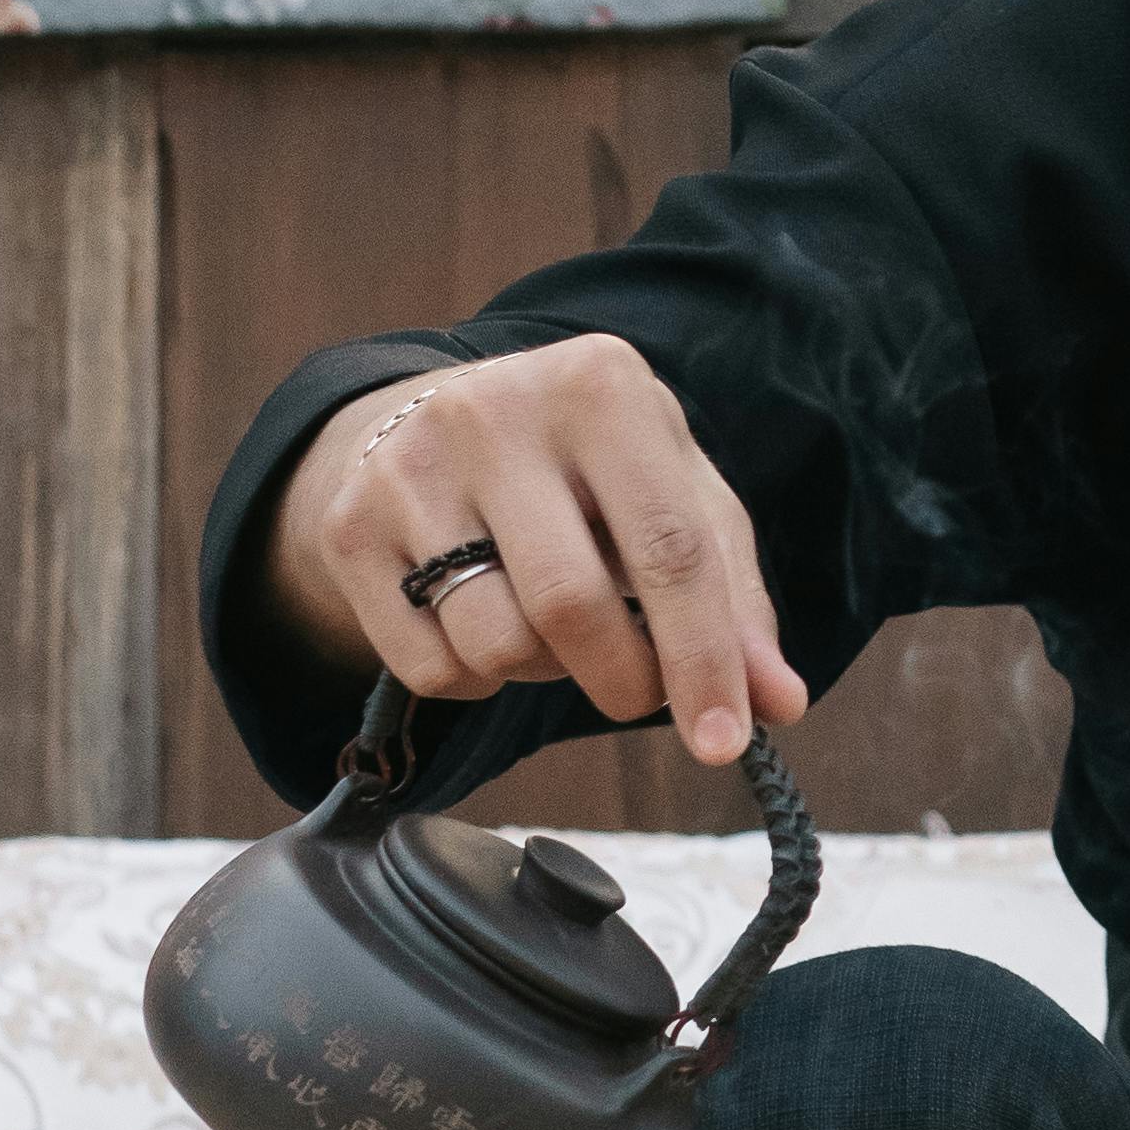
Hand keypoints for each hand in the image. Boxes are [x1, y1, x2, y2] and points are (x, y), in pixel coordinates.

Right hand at [269, 334, 806, 770]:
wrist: (436, 422)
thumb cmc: (587, 467)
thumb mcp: (674, 494)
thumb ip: (733, 597)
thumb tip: (778, 702)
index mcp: (601, 386)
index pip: (667, 548)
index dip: (703, 658)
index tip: (725, 743)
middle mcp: (497, 412)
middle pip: (572, 607)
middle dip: (623, 681)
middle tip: (637, 688)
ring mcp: (410, 467)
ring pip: (496, 646)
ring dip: (545, 672)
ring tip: (552, 621)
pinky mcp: (351, 527)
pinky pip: (430, 670)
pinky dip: (477, 679)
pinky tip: (485, 620)